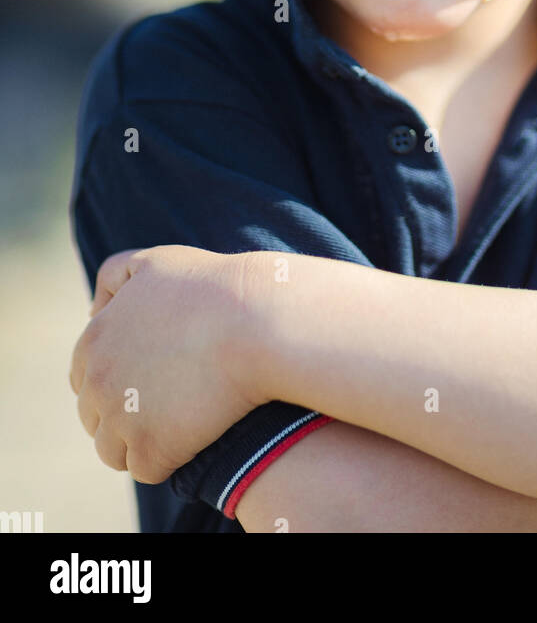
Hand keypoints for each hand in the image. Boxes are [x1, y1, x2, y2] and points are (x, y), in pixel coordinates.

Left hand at [69, 245, 266, 482]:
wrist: (258, 320)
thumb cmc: (213, 288)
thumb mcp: (156, 262)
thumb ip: (116, 276)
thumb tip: (94, 311)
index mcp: (93, 340)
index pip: (84, 378)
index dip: (117, 380)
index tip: (151, 378)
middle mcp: (96, 382)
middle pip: (95, 418)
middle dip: (126, 414)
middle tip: (172, 402)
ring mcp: (121, 419)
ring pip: (113, 451)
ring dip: (140, 443)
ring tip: (181, 426)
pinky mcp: (150, 449)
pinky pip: (145, 468)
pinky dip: (166, 460)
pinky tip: (193, 438)